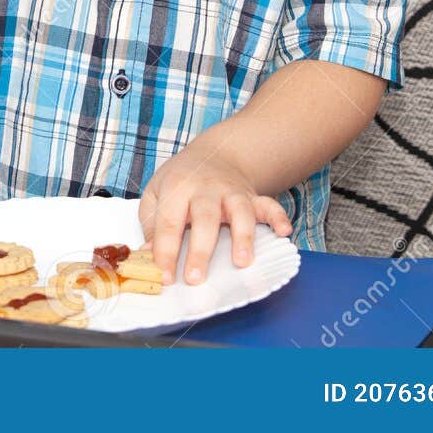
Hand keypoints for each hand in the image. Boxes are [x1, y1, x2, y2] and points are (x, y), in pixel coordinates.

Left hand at [137, 142, 292, 283]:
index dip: (165, 252)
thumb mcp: (155, 193)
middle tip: (195, 278)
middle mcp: (205, 189)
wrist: (215, 153)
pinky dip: (278, 217)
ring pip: (240, 211)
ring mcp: (231, 192)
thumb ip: (151, 226)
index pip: (169, 223)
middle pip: (204, 218)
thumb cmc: (180, 181)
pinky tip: (284, 232)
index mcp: (177, 188)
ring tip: (242, 262)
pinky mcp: (253, 196)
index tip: (165, 277)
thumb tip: (149, 257)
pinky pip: (269, 204)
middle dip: (200, 250)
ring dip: (242, 236)